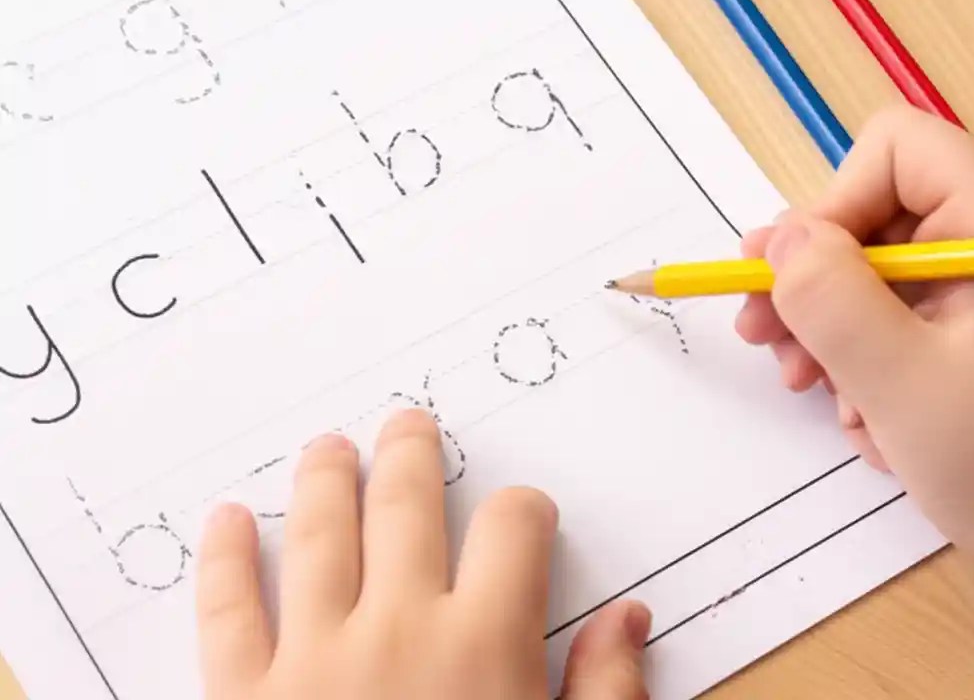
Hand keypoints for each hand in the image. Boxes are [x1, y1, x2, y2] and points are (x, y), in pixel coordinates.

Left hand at [197, 408, 650, 699]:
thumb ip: (604, 693)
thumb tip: (628, 621)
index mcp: (484, 645)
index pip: (515, 530)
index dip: (526, 511)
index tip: (524, 518)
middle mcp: (398, 630)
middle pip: (407, 507)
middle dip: (410, 457)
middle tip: (405, 424)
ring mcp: (313, 659)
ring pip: (315, 536)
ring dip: (321, 481)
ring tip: (325, 448)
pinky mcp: (242, 697)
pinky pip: (225, 610)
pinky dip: (221, 560)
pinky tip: (223, 521)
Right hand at [736, 105, 973, 547]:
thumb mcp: (896, 378)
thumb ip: (829, 297)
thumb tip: (779, 238)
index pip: (895, 148)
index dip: (833, 203)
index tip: (800, 280)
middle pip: (873, 209)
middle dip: (814, 278)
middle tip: (764, 341)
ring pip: (873, 265)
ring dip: (830, 327)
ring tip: (817, 393)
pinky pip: (893, 310)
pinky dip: (863, 357)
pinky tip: (865, 414)